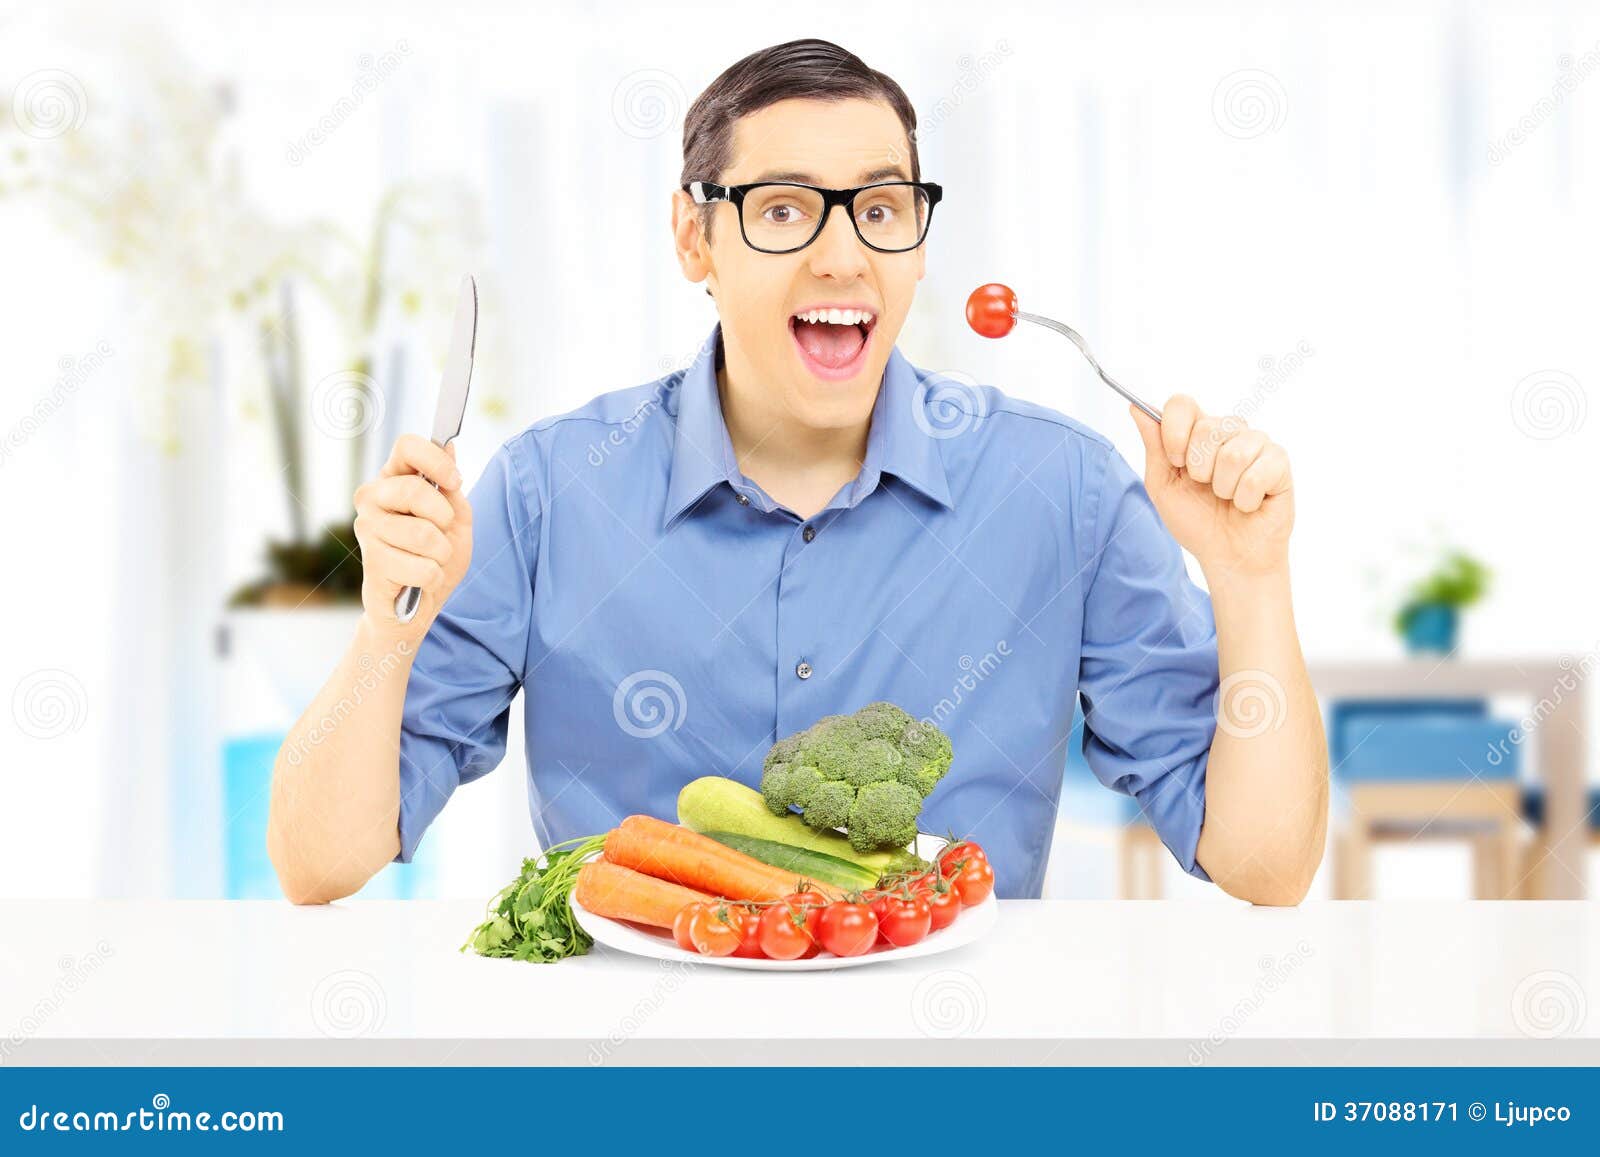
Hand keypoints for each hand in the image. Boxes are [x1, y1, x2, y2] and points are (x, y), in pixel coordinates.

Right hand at [352, 435, 472, 638]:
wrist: (419, 603)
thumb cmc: (435, 556)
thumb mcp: (456, 519)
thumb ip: (451, 488)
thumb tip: (448, 446)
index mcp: (395, 478)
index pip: (407, 446)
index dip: (436, 461)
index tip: (455, 482)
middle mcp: (372, 497)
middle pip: (414, 489)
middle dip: (443, 517)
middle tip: (442, 533)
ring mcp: (367, 528)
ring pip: (423, 534)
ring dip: (441, 554)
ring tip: (430, 560)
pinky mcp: (371, 561)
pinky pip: (423, 567)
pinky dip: (433, 577)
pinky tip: (419, 579)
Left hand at [1129, 396, 1292, 577]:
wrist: (1227, 555)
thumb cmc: (1197, 521)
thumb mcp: (1163, 486)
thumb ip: (1154, 446)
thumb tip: (1137, 407)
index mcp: (1197, 433)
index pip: (1182, 404)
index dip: (1174, 431)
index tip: (1175, 461)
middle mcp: (1228, 431)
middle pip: (1207, 427)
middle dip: (1199, 470)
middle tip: (1205, 487)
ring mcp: (1257, 444)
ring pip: (1233, 453)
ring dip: (1223, 488)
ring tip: (1227, 497)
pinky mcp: (1279, 463)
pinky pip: (1255, 476)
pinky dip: (1245, 500)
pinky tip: (1248, 504)